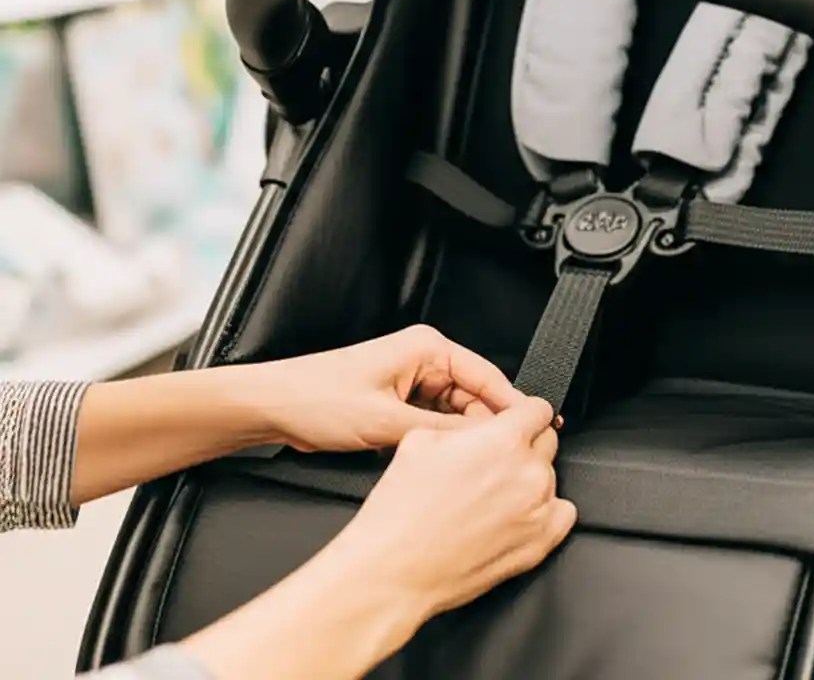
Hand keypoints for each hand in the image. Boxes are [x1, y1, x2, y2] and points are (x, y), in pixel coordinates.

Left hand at [247, 325, 526, 452]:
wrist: (273, 408)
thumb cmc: (316, 398)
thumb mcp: (386, 420)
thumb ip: (441, 432)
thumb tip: (482, 444)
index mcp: (427, 348)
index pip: (489, 377)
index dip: (516, 407)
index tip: (540, 430)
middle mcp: (424, 360)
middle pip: (477, 398)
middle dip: (490, 429)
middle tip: (509, 459)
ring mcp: (413, 381)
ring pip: (459, 414)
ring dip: (465, 439)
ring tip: (479, 466)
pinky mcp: (401, 403)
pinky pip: (438, 423)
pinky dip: (444, 442)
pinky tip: (450, 463)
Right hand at [329, 396, 576, 617]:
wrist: (396, 569)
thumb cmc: (402, 511)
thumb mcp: (421, 440)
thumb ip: (465, 425)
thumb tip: (482, 427)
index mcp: (503, 441)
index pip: (539, 409)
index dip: (523, 413)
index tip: (516, 421)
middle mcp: (528, 473)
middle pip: (547, 441)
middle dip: (525, 444)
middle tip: (494, 460)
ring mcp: (539, 509)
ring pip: (550, 477)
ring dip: (529, 478)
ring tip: (493, 494)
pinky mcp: (541, 543)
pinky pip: (562, 513)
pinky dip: (545, 510)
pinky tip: (516, 514)